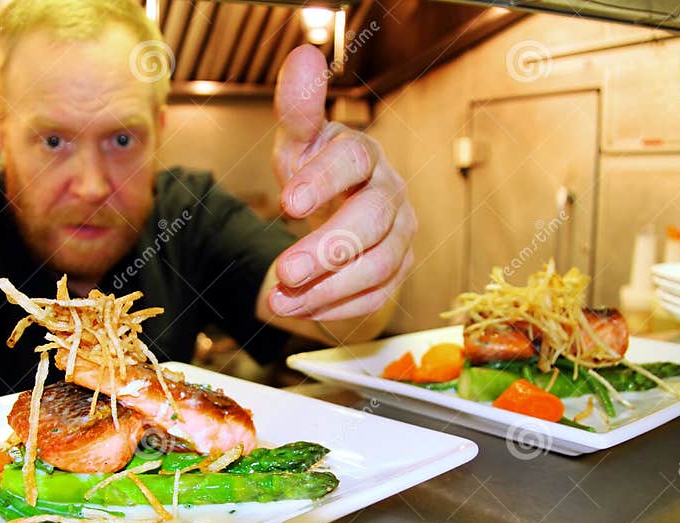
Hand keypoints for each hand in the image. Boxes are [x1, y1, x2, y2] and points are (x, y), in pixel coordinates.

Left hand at [268, 45, 415, 320]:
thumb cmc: (316, 172)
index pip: (353, 162)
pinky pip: (376, 297)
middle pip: (371, 223)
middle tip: (284, 271)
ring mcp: (399, 237)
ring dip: (327, 289)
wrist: (339, 209)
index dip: (323, 181)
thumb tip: (304, 55)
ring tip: (280, 300)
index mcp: (364, 156)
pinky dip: (337, 308)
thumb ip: (298, 108)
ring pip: (377, 267)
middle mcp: (390, 195)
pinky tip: (302, 310)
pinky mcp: (397, 272)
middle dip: (327, 250)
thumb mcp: (298, 142)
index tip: (287, 204)